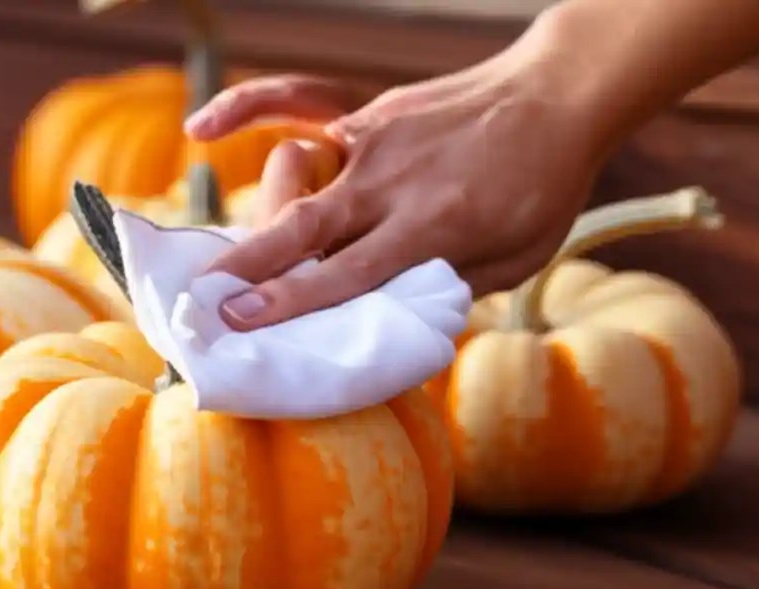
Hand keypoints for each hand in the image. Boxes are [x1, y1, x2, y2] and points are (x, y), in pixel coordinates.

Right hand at [187, 26, 608, 329]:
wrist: (558, 97)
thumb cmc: (541, 190)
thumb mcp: (514, 259)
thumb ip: (442, 286)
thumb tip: (379, 318)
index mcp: (434, 223)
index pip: (348, 271)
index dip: (291, 300)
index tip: (240, 321)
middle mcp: (392, 181)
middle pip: (304, 226)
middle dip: (247, 265)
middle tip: (201, 298)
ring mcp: (375, 140)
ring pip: (296, 179)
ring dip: (256, 218)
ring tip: (218, 264)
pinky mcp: (367, 115)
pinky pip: (295, 104)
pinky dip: (246, 108)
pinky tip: (203, 126)